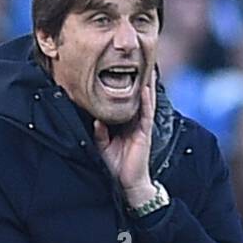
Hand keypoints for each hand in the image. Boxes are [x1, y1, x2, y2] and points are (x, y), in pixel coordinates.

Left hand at [93, 73, 155, 200]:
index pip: (124, 99)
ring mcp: (141, 126)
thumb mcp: (102, 147)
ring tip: (146, 65)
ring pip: (144, 100)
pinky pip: (146, 113)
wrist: (128, 184)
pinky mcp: (144, 132)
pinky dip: (146, 100)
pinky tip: (145, 88)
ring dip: (145, 83)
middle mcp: (134, 121)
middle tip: (137, 58)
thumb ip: (99, 133)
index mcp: (124, 122)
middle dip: (137, 78)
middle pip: (136, 95)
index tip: (118, 67)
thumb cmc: (116, 166)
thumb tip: (96, 119)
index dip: (123, 84)